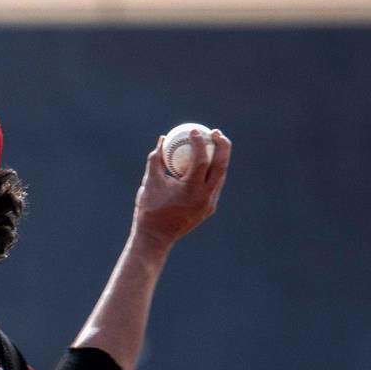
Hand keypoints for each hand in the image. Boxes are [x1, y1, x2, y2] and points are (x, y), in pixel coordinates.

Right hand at [130, 129, 230, 252]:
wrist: (155, 238)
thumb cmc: (148, 210)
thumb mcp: (149, 182)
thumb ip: (156, 159)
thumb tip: (162, 139)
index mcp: (191, 190)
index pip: (201, 160)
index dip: (199, 142)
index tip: (194, 131)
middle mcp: (205, 197)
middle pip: (221, 166)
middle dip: (222, 146)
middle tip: (214, 132)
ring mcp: (210, 203)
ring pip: (221, 176)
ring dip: (220, 158)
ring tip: (214, 143)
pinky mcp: (209, 208)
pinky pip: (214, 185)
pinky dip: (212, 171)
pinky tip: (206, 163)